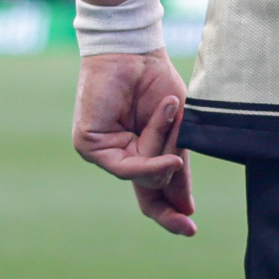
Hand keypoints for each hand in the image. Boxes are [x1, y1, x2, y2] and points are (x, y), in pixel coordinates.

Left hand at [73, 51, 194, 235]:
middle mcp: (121, 155)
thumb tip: (185, 206)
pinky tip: (170, 159)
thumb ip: (176, 166)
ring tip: (168, 113)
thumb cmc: (155, 81)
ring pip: (142, 177)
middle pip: (146, 193)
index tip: (190, 227)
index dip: (171, 211)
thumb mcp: (176, 128)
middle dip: (167, 208)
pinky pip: (126, 167)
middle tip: (188, 227)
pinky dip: (150, 162)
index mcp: (142, 151)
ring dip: (163, 150)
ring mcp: (103, 152)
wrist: (134, 50)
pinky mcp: (88, 146)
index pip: (154, 191)